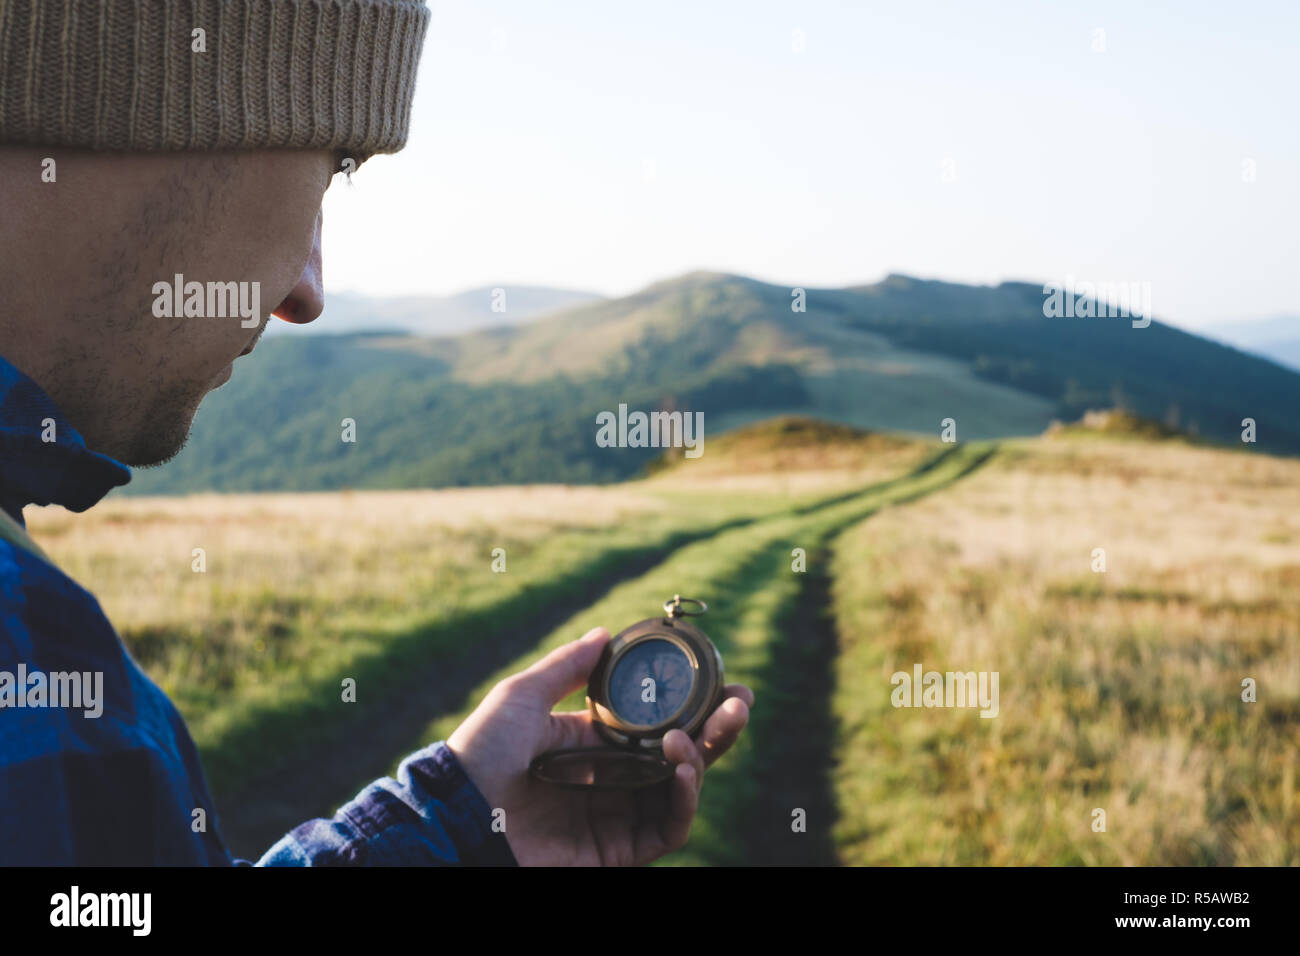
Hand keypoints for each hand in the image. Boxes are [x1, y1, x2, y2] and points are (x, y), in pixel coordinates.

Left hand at [447, 626, 751, 865]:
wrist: (457, 813)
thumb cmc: (481, 753)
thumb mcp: (521, 696)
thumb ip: (567, 667)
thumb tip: (606, 632)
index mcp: (594, 743)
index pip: (657, 723)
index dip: (694, 704)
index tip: (724, 679)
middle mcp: (612, 779)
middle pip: (681, 755)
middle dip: (718, 728)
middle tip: (741, 701)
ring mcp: (617, 815)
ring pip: (682, 791)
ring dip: (701, 760)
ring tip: (691, 738)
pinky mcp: (618, 850)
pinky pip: (668, 828)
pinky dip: (685, 800)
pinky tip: (682, 767)